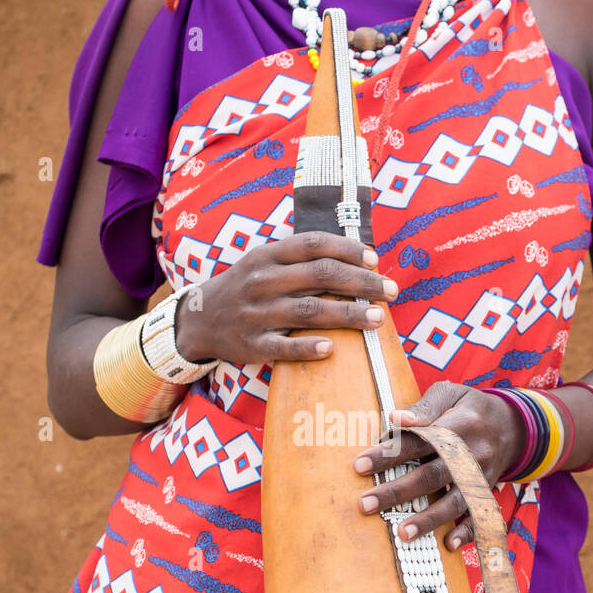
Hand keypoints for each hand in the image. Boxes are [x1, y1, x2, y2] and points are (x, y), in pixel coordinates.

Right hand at [173, 231, 397, 366]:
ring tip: (378, 318)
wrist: (201, 319)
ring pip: (310, 311)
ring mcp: (258, 313)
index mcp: (268, 255)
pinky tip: (332, 348)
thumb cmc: (247, 287)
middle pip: (321, 276)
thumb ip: (302, 259)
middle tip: (391, 291)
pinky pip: (284, 347)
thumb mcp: (265, 262)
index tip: (375, 259)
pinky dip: (308, 348)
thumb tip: (357, 259)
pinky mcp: (253, 344)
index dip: (348, 249)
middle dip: (362, 282)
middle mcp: (263, 281)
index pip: (314, 244)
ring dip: (348, 313)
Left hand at [353, 381, 526, 548]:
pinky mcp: (488, 492)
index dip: (389, 453)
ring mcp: (482, 476)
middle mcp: (473, 453)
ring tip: (401, 534)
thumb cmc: (469, 407)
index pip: (419, 441)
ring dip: (428, 520)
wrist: (514, 425)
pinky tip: (447, 544)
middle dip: (397, 492)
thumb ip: (424, 407)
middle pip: (432, 475)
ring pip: (454, 501)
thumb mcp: (451, 395)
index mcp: (460, 424)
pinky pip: (480, 516)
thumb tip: (396, 419)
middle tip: (365, 503)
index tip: (359, 465)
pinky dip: (466, 532)